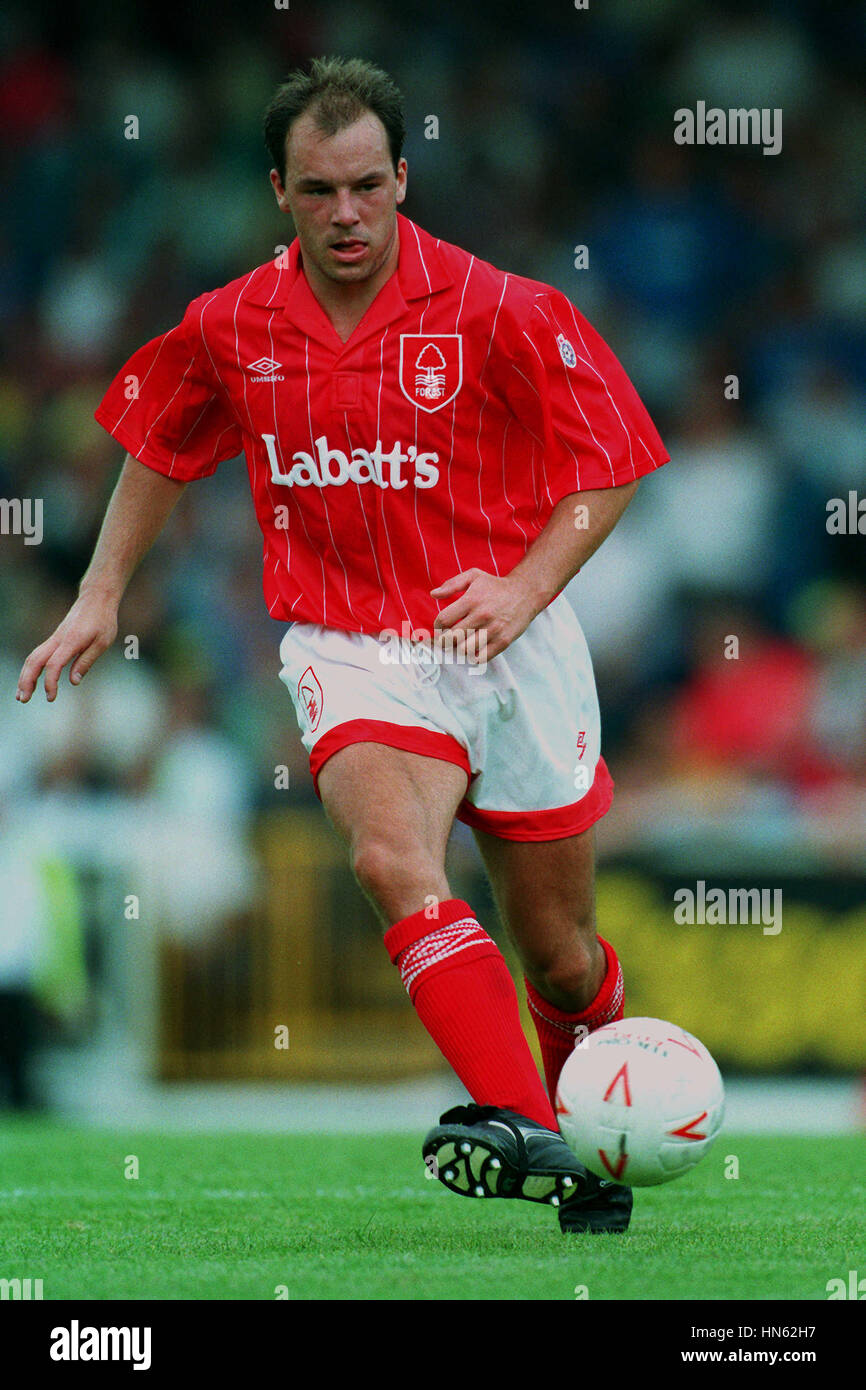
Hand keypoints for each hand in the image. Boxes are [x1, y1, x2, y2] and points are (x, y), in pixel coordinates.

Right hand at [17, 588, 118, 702]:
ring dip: (25, 676)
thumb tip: (73, 682)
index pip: (54, 664)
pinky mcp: (55, 639)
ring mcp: (54, 638)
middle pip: (35, 661)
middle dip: (26, 681)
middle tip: (23, 700)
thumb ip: (86, 662)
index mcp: (71, 641)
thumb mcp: (102, 643)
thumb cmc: (103, 620)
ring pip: (33, 657)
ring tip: (22, 694)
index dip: (50, 682)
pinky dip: (31, 668)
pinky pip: (38, 654)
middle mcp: (58, 639)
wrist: (96, 598)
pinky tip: (30, 680)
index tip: (51, 697)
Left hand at [430, 568, 539, 661]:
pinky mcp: (504, 641)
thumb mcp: (474, 576)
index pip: (443, 620)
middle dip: (445, 640)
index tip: (440, 627)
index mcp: (471, 599)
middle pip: (452, 637)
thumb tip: (433, 594)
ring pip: (464, 649)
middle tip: (447, 639)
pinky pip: (481, 657)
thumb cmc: (495, 586)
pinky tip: (474, 648)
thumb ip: (452, 584)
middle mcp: (482, 615)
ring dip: (459, 648)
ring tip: (461, 643)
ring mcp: (493, 630)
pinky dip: (474, 656)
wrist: (525, 593)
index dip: (437, 626)